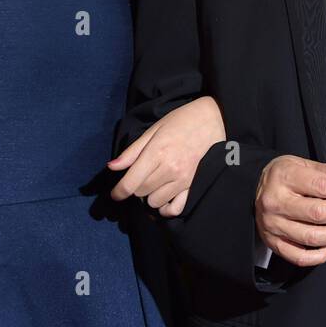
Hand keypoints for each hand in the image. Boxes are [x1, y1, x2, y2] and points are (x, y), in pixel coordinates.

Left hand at [108, 95, 224, 216]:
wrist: (213, 118)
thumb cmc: (181, 121)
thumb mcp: (154, 130)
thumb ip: (132, 151)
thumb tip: (112, 167)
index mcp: (156, 152)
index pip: (130, 183)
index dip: (118, 192)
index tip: (115, 194)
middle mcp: (169, 169)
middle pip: (141, 193)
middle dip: (136, 187)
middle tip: (140, 177)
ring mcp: (183, 179)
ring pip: (155, 202)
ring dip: (150, 196)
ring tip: (154, 183)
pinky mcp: (194, 185)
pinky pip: (176, 208)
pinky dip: (166, 208)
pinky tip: (164, 200)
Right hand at [255, 155, 325, 266]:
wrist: (254, 189)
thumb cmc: (283, 176)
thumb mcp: (302, 163)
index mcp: (284, 177)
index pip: (322, 186)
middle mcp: (276, 202)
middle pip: (319, 213)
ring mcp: (273, 225)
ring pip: (312, 237)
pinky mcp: (273, 243)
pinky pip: (300, 257)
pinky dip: (321, 256)